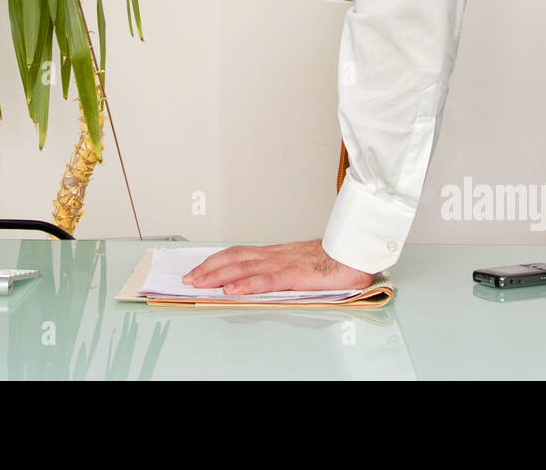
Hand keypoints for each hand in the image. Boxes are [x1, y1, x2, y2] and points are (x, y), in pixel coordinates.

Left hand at [181, 239, 377, 294]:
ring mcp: (283, 264)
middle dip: (208, 268)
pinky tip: (230, 290)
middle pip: (234, 258)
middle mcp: (275, 256)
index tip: (199, 269)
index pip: (239, 254)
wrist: (356, 254)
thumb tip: (266, 283)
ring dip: (218, 276)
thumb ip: (284, 273)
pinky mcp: (294, 275)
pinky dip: (244, 285)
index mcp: (277, 254)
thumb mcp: (302, 267)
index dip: (217, 261)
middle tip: (189, 278)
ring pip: (243, 267)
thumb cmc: (334, 262)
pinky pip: (264, 280)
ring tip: (199, 284)